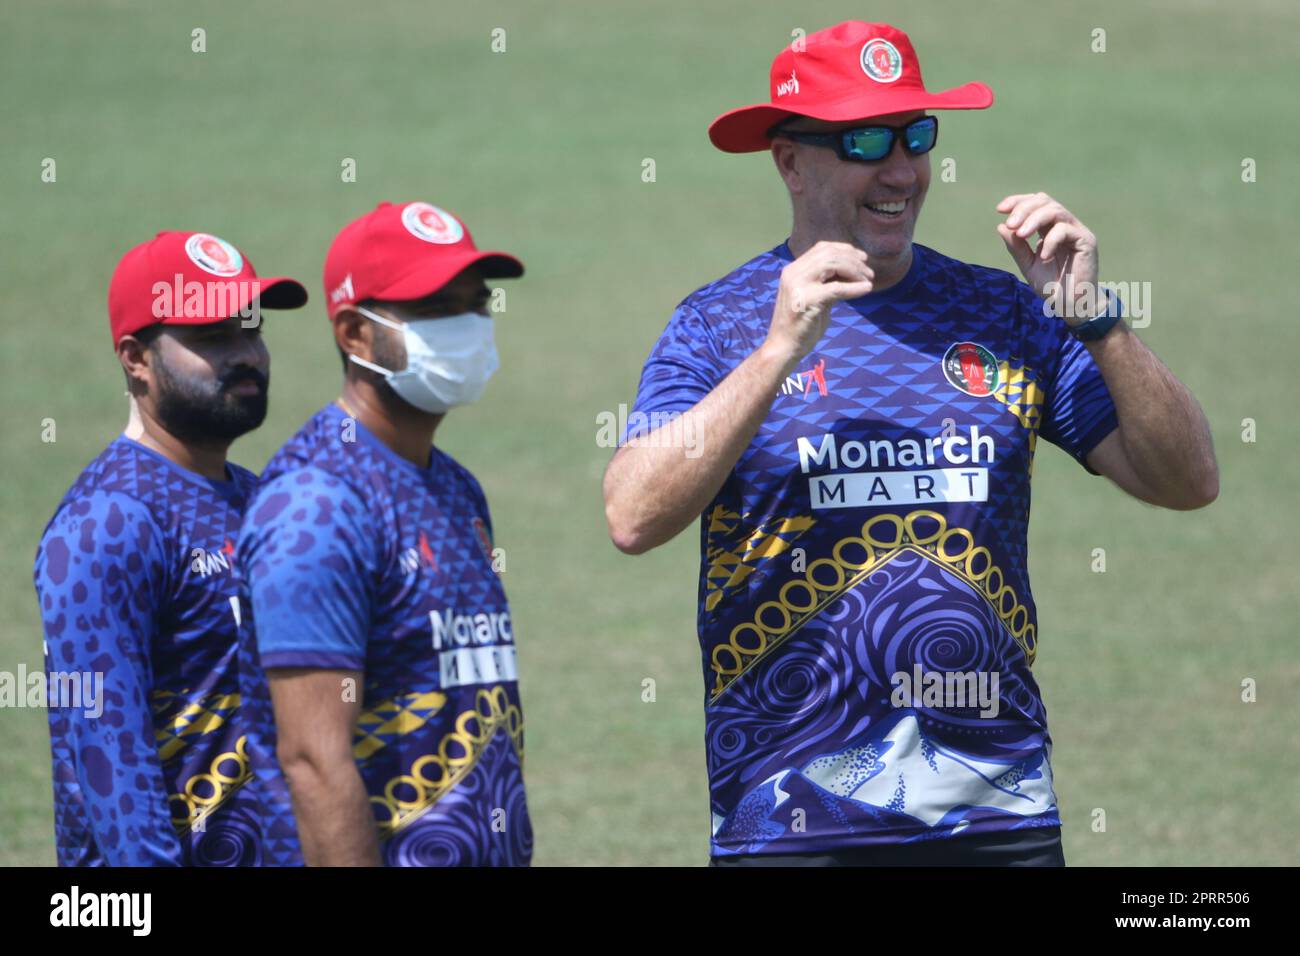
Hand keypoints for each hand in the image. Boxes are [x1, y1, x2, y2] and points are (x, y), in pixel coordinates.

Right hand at [765, 240, 873, 366]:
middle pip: (829, 253)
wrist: (784, 347)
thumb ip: (827, 282)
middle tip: (869, 272)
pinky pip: (837, 288)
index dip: (844, 249)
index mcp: (793, 269)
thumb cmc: (800, 324)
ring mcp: (798, 285)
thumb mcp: (814, 296)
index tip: (862, 258)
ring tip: (868, 280)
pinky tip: (866, 289)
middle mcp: (793, 273)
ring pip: (832, 264)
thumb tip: (852, 272)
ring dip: (854, 270)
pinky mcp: (807, 300)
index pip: (821, 248)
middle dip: (853, 260)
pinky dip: (854, 288)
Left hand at [996, 192, 1099, 322]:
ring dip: (1034, 219)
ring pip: (1056, 210)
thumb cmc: (1051, 286)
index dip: (1018, 201)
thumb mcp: (1028, 264)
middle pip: (1045, 201)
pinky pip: (1065, 230)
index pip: (1036, 203)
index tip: (1000, 209)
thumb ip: (1016, 246)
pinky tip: (1043, 256)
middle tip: (1011, 224)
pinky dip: (1050, 240)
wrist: (1070, 305)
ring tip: (1021, 234)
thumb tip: (1001, 226)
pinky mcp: (1087, 241)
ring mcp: (1076, 231)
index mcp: (1049, 228)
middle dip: (1024, 208)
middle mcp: (1064, 225)